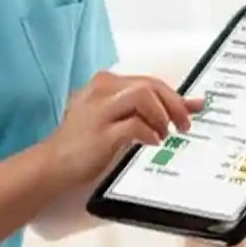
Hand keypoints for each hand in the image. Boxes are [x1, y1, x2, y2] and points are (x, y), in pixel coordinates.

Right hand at [45, 72, 203, 184]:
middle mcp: (102, 90)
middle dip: (174, 104)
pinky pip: (135, 124)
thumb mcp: (118, 120)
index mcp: (106, 83)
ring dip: (161, 116)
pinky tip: (150, 142)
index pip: (149, 81)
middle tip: (183, 125)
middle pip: (150, 85)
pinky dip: (149, 133)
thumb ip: (149, 110)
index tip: (193, 108)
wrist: (52, 165)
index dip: (174, 95)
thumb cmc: (85, 143)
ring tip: (163, 134)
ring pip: (144, 96)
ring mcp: (100, 109)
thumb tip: (189, 106)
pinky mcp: (100, 132)